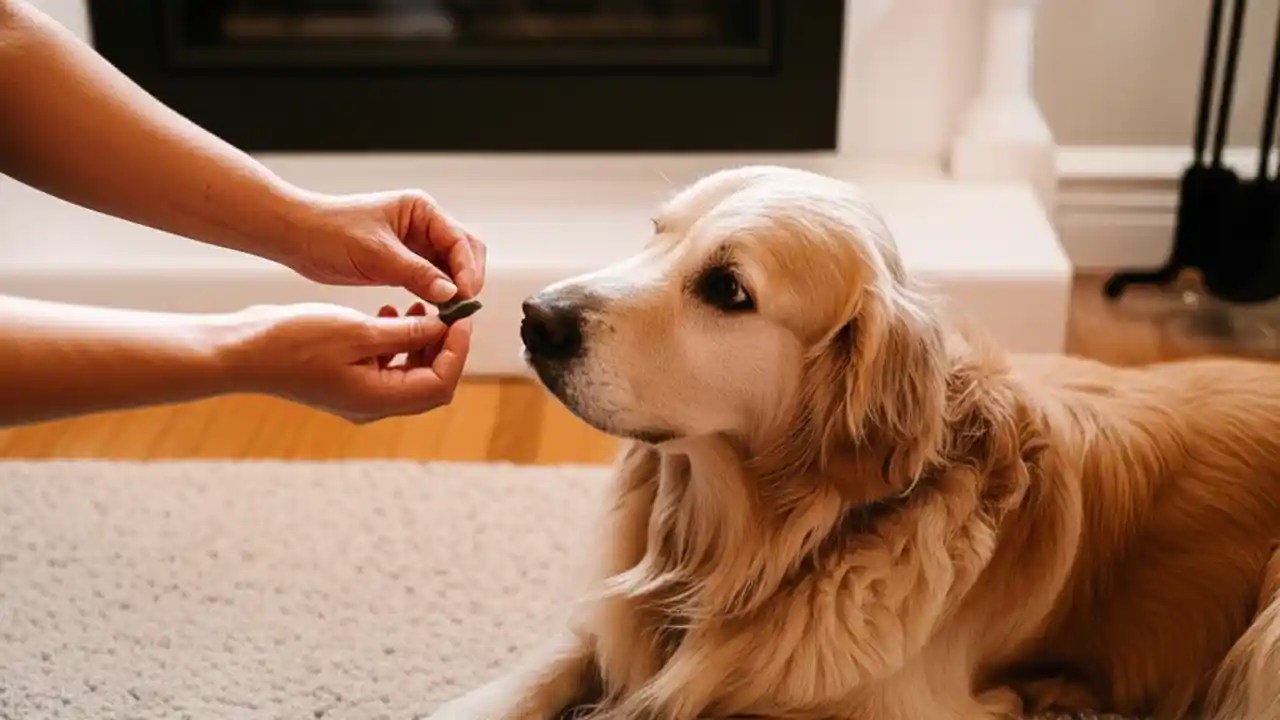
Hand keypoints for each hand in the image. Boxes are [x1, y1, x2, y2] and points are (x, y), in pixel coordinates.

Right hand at [225, 302, 470, 422]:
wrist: (244, 351)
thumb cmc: (296, 341)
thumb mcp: (359, 331)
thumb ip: (406, 332)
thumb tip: (443, 327)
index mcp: (380, 400)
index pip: (440, 384)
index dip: (457, 350)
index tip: (462, 318)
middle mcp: (374, 405)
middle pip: (430, 381)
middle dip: (444, 346)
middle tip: (448, 311)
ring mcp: (360, 396)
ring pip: (409, 372)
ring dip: (421, 341)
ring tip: (420, 307)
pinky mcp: (347, 382)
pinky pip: (385, 366)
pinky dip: (396, 342)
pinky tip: (389, 312)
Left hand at [286, 191, 486, 303]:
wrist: (297, 237)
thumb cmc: (330, 233)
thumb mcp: (375, 253)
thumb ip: (416, 273)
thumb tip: (451, 294)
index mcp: (422, 210)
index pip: (460, 241)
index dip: (467, 270)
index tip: (464, 298)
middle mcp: (424, 225)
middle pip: (464, 254)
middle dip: (467, 281)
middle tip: (461, 310)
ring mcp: (415, 245)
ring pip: (450, 270)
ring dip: (453, 292)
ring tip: (449, 317)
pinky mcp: (404, 264)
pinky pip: (432, 282)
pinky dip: (436, 297)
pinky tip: (434, 315)